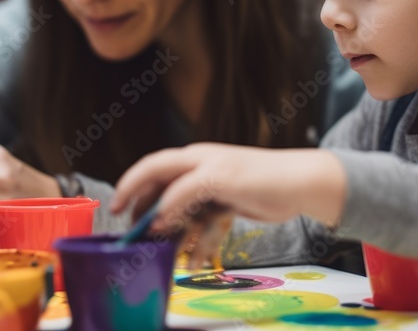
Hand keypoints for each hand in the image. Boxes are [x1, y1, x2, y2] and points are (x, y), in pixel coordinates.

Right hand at [111, 143, 347, 267]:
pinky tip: (200, 259)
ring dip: (178, 235)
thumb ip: (182, 194)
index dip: (130, 186)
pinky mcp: (227, 206)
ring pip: (184, 215)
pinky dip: (201, 242)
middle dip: (151, 216)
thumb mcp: (216, 180)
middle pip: (164, 194)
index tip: (115, 210)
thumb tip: (158, 216)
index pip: (152, 168)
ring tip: (171, 254)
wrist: (302, 185)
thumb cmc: (261, 174)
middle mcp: (199, 171)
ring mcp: (213, 190)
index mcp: (193, 158)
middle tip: (139, 238)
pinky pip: (205, 226)